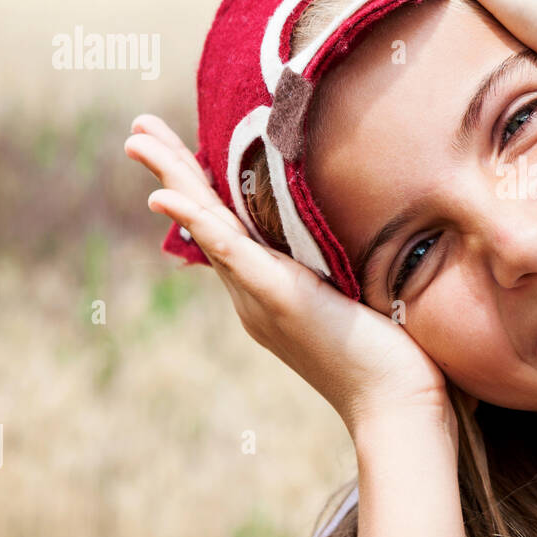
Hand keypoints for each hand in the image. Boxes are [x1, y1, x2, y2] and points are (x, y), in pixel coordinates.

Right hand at [124, 114, 475, 449]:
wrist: (400, 406)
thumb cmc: (398, 357)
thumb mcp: (368, 294)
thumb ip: (353, 265)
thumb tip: (376, 233)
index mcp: (273, 288)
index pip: (230, 224)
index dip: (203, 184)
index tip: (181, 144)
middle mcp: (255, 292)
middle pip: (205, 218)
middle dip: (172, 170)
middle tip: (137, 129)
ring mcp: (261, 297)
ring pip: (208, 225)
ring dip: (171, 179)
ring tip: (137, 139)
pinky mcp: (279, 299)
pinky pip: (230, 252)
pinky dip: (197, 221)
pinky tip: (164, 197)